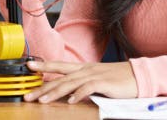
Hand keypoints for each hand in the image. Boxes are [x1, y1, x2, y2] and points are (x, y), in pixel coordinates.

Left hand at [23, 60, 137, 103]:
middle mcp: (85, 70)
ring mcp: (94, 75)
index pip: (59, 66)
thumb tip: (68, 92)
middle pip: (59, 76)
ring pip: (69, 82)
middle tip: (27, 93)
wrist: (138, 75)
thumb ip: (82, 84)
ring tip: (42, 100)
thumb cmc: (118, 80)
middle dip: (42, 85)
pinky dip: (77, 94)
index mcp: (83, 68)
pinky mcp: (103, 82)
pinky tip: (70, 101)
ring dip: (54, 92)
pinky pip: (87, 88)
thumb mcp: (97, 79)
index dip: (43, 65)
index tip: (28, 66)